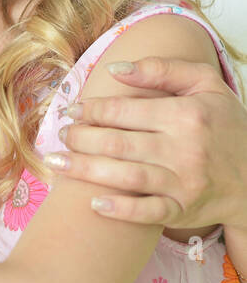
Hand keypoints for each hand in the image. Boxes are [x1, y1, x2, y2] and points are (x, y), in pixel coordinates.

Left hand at [58, 56, 246, 228]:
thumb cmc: (225, 126)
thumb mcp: (206, 85)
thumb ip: (162, 70)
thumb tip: (115, 69)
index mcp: (186, 115)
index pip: (124, 111)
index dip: (91, 110)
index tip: (71, 110)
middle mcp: (185, 149)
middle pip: (118, 144)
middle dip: (81, 139)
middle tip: (62, 135)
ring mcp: (184, 183)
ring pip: (125, 177)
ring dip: (85, 170)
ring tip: (57, 162)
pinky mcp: (183, 210)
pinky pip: (148, 213)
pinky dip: (121, 211)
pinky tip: (93, 203)